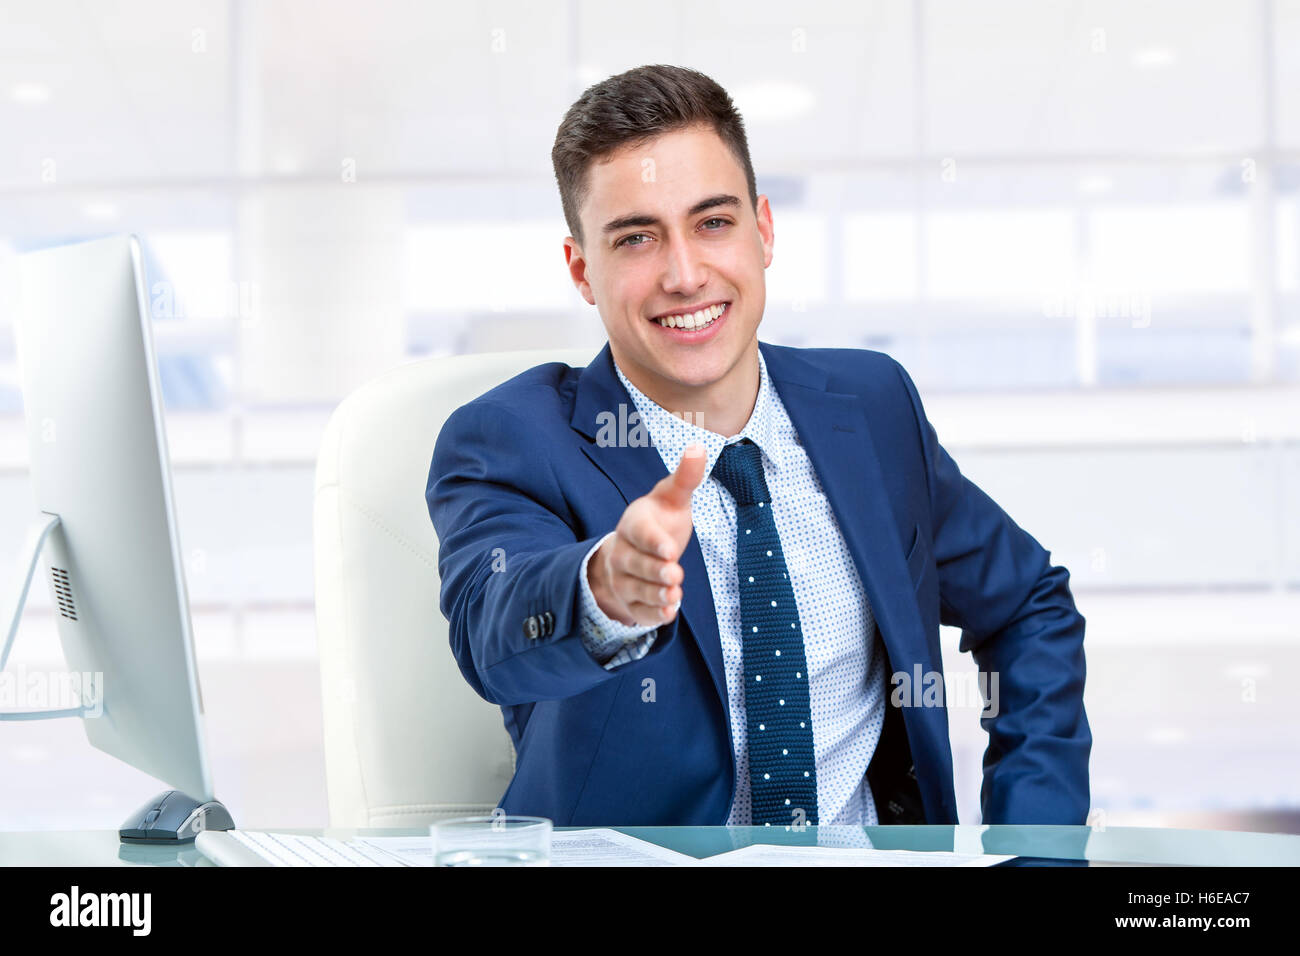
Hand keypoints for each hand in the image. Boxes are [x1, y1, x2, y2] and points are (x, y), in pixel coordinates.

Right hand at [588, 442, 707, 626]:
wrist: (634, 551)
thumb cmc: (659, 520)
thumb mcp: (673, 497)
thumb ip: (685, 477)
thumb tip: (699, 447)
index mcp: (634, 524)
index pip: (639, 532)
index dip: (653, 541)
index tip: (670, 549)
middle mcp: (623, 552)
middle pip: (635, 564)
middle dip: (654, 570)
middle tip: (675, 573)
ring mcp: (624, 579)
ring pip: (636, 589)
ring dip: (655, 593)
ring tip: (674, 594)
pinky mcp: (631, 602)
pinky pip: (639, 611)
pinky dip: (653, 614)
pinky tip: (669, 612)